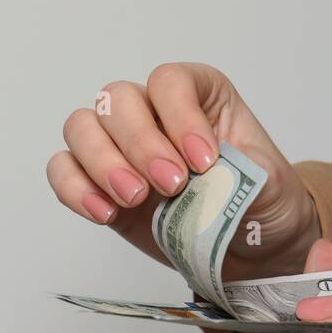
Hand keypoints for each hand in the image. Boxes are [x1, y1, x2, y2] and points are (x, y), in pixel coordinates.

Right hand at [47, 62, 320, 281]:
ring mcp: (120, 147)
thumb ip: (238, 174)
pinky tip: (105, 215)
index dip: (180, 116)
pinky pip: (64, 171)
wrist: (250, 250)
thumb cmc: (260, 204)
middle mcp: (153, 111)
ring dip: (102, 163)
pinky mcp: (100, 186)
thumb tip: (205, 180)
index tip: (203, 162)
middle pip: (117, 100)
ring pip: (82, 128)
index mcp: (199, 95)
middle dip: (139, 143)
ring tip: (135, 200)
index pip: (170, 82)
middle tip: (170, 186)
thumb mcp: (267, 184)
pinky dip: (76, 190)